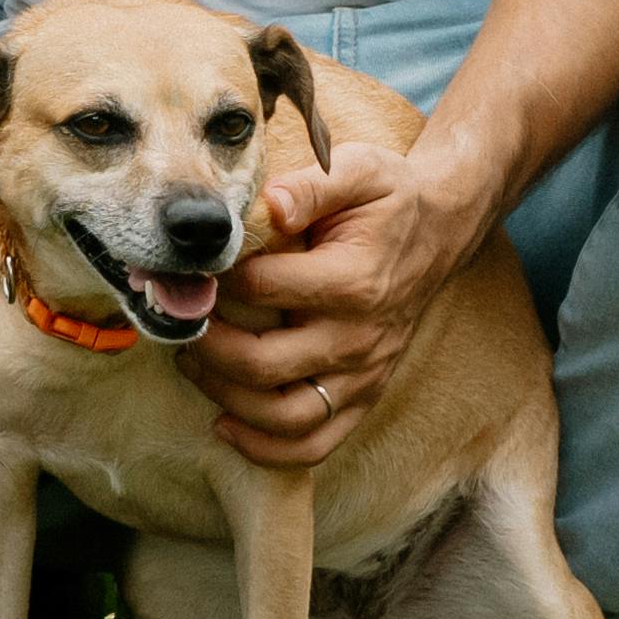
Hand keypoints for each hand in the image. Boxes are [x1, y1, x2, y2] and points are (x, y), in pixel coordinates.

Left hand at [184, 131, 497, 468]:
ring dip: (226, 399)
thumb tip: (269, 206)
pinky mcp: (364, 396)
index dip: (217, 279)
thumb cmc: (388, 199)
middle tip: (179, 322)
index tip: (193, 269)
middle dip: (206, 347)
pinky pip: (315, 443)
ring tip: (191, 364)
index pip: (263, 289)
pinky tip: (225, 423)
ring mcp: (364, 374)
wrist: (438, 231)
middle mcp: (359, 337)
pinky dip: (266, 448)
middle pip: (264, 365)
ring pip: (286, 417)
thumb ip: (311, 186)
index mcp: (353, 280)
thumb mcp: (357, 170)